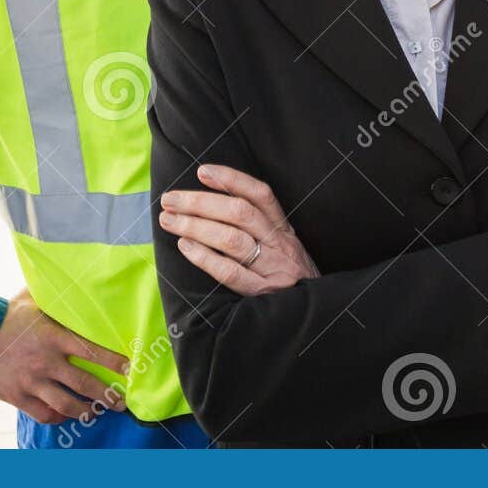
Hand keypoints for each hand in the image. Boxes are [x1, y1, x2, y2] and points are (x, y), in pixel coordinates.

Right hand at [0, 289, 129, 424]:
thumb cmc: (5, 314)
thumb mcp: (32, 300)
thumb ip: (53, 296)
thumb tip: (71, 276)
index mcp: (54, 336)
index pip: (92, 351)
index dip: (113, 362)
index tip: (130, 369)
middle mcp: (46, 361)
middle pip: (84, 384)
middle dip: (106, 396)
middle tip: (120, 403)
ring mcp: (31, 381)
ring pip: (65, 404)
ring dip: (84, 412)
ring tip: (95, 414)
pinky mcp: (16, 395)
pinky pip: (42, 413)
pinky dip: (56, 417)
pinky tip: (64, 416)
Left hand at [158, 163, 319, 295]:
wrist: (318, 315)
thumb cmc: (291, 278)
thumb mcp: (285, 248)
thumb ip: (260, 228)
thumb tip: (213, 205)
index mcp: (285, 230)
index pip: (260, 195)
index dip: (231, 180)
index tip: (202, 171)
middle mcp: (280, 245)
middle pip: (239, 213)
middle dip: (200, 202)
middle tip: (170, 200)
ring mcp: (272, 269)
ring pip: (232, 239)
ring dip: (196, 226)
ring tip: (170, 220)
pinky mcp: (262, 294)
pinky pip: (230, 272)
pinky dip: (205, 257)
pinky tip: (185, 247)